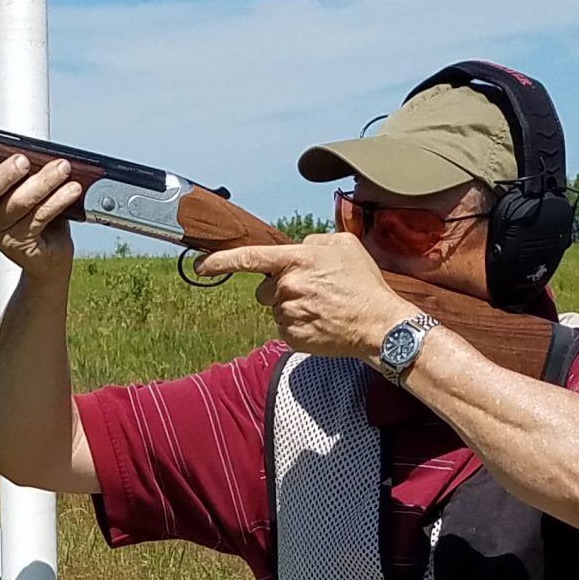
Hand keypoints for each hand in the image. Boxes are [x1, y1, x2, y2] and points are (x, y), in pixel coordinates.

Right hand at [0, 155, 78, 283]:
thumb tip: (19, 143)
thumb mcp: (22, 183)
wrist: (52, 257)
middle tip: (22, 160)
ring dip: (43, 184)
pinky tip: (70, 189)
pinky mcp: (22, 247)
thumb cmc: (36, 210)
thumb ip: (12, 166)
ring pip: (18, 206)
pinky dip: (57, 201)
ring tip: (62, 168)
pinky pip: (39, 220)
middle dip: (1, 176)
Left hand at [194, 231, 415, 357]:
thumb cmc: (364, 283)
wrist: (378, 324)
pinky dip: (299, 327)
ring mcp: (288, 314)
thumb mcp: (344, 245)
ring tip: (322, 308)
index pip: (249, 258)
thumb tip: (299, 248)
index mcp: (295, 260)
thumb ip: (314, 241)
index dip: (221, 261)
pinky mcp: (292, 337)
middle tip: (312, 292)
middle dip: (279, 290)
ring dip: (292, 308)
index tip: (200, 265)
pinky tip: (321, 323)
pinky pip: (284, 329)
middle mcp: (287, 286)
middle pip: (264, 290)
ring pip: (276, 310)